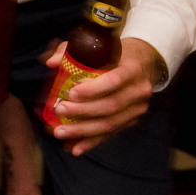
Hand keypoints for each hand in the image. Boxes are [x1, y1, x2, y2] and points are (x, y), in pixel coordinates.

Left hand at [41, 37, 161, 156]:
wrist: (145, 62)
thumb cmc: (116, 53)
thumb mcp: (99, 46)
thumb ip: (72, 51)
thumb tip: (50, 63)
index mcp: (132, 68)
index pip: (114, 80)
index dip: (93, 89)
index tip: (71, 92)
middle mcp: (138, 90)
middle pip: (110, 106)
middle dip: (82, 112)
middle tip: (59, 110)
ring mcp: (137, 108)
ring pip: (110, 124)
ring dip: (83, 131)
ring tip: (60, 133)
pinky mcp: (132, 120)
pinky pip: (111, 134)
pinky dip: (91, 142)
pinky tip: (75, 148)